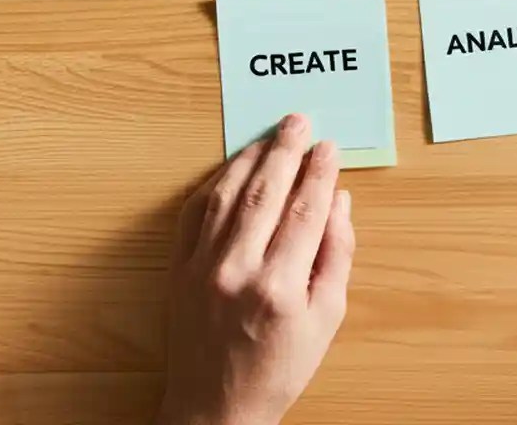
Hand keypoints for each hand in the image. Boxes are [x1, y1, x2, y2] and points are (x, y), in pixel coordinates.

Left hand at [157, 113, 355, 424]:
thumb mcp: (327, 318)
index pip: (305, 209)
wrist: (215, 409)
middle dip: (286, 150)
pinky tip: (233, 169)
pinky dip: (214, 185)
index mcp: (280, 285)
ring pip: (226, 195)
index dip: (320, 173)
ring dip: (250, 159)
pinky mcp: (177, 271)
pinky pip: (194, 214)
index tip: (329, 148)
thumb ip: (336, 256)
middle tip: (299, 121)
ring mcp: (201, 268)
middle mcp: (236, 270)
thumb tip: (338, 203)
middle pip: (265, 191)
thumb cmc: (279, 369)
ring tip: (270, 136)